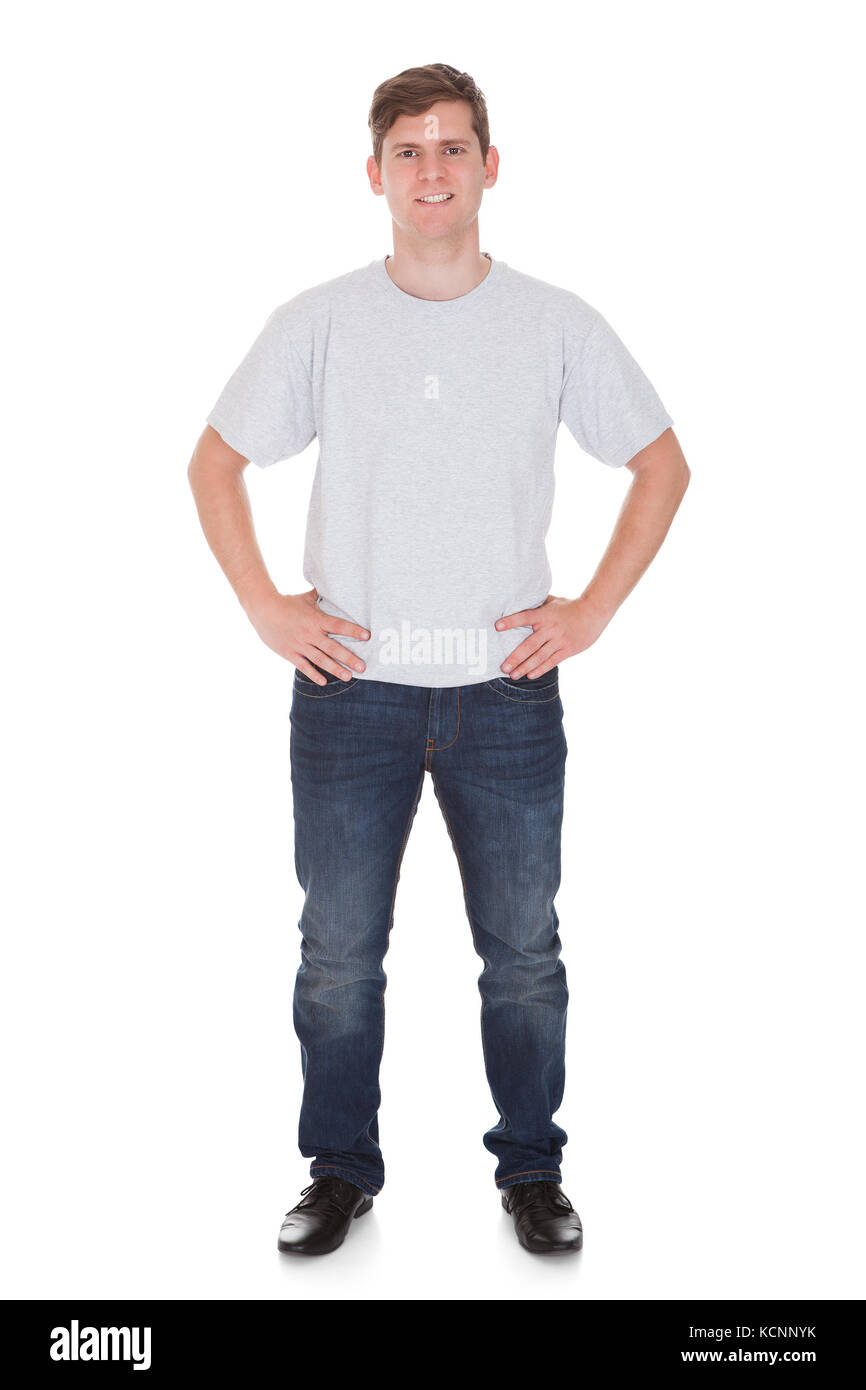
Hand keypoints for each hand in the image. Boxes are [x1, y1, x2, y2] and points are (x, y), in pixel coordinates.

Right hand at [248, 587, 369, 683]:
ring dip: (335, 669)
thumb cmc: (286, 602)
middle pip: (333, 648)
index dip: (353, 631)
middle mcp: (310, 633)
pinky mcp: (290, 653)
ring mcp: (300, 645)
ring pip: (321, 660)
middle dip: (349, 658)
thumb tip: (334, 584)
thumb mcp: (306, 597)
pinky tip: (324, 682)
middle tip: (363, 667)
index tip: (367, 636)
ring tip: (348, 677)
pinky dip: (313, 674)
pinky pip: (303, 666)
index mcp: (316, 619)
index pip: (339, 626)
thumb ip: (321, 595)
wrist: (263, 609)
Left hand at [494, 593, 608, 678]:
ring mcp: (560, 640)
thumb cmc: (570, 606)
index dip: (511, 621)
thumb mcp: (553, 601)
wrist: (594, 611)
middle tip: (503, 667)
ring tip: (513, 675)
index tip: (497, 626)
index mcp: (545, 615)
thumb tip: (519, 599)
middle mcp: (551, 628)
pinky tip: (530, 675)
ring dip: (525, 667)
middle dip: (515, 657)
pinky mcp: (568, 649)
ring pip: (539, 656)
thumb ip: (537, 603)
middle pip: (530, 644)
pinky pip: (552, 661)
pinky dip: (541, 669)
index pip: (525, 617)